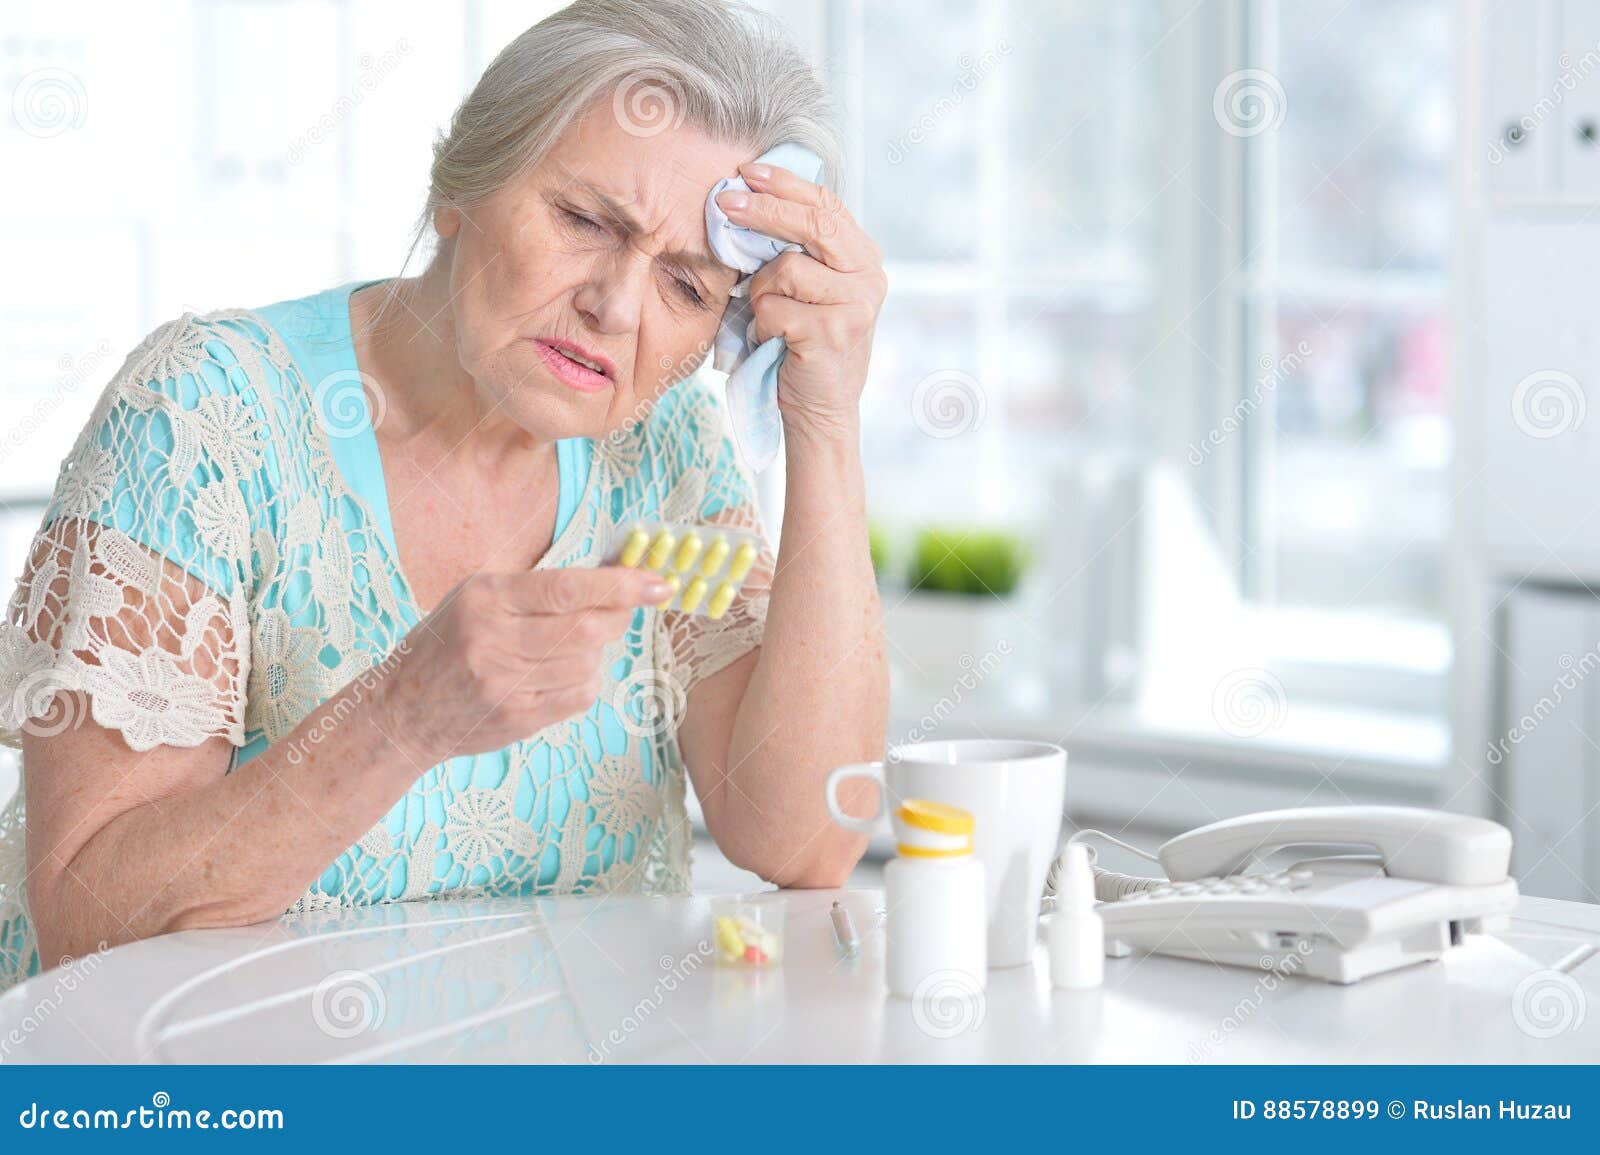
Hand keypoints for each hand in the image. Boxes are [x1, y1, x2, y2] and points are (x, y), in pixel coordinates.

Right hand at [372, 566, 668, 764]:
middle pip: (588, 628)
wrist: (403, 710)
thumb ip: (536, 587)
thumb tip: (612, 575)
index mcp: (486, 598)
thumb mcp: (477, 597)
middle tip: (625, 610)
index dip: (621, 584)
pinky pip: (580, 695)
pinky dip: (587, 679)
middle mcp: (494, 640)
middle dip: (621, 616)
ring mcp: (505, 684)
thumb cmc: (448, 642)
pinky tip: (564, 673)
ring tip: (576, 644)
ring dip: (599, 650)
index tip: (658, 582)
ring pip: (589, 662)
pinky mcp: (517, 718)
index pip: (568, 587)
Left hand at [716, 164, 886, 442]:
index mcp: (863, 258)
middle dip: (763, 210)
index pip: (826, 204)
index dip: (785, 184)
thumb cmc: (803, 345)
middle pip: (812, 224)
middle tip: (723, 204)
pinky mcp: (833, 331)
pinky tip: (774, 341)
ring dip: (762, 293)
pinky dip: (762, 324)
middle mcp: (869, 276)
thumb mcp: (807, 289)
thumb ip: (796, 250)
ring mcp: (856, 304)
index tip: (747, 172)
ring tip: (768, 318)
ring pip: (787, 269)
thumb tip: (746, 198)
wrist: (821, 410)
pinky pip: (775, 307)